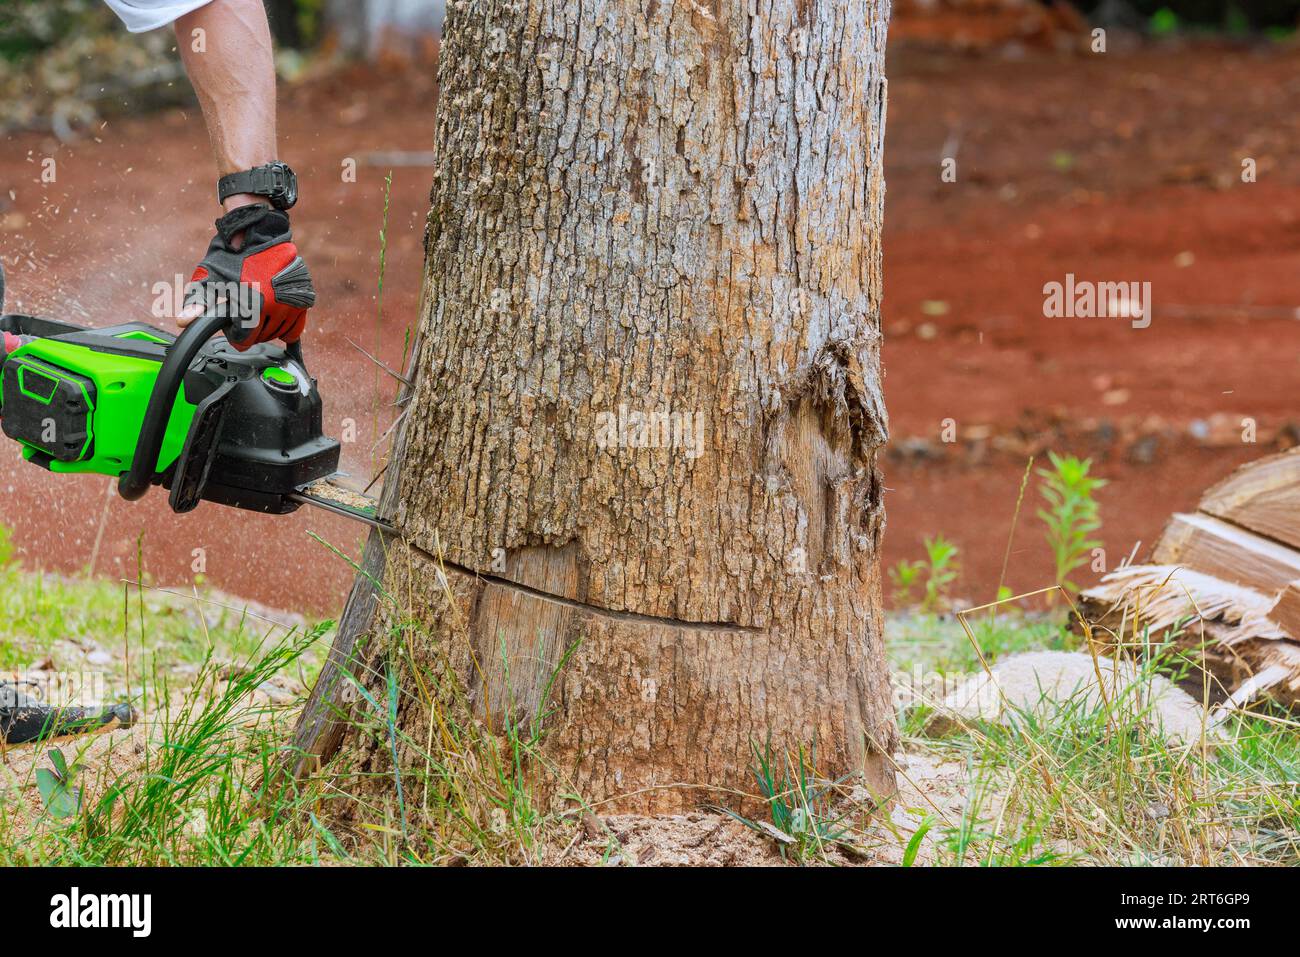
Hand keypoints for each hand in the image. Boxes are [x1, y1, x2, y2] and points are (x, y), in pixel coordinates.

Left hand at [181, 204, 314, 348]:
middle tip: (243, 314)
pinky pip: (296, 326)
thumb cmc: (230, 256)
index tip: (231, 322)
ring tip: (257, 311)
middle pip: (261, 338)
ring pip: (279, 333)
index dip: (233, 333)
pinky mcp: (304, 297)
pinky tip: (275, 316)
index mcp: (252, 306)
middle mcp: (276, 306)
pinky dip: (286, 325)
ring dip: (267, 328)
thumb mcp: (209, 278)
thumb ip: (197, 303)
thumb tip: (183, 321)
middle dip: (250, 330)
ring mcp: (292, 302)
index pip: (244, 340)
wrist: (256, 232)